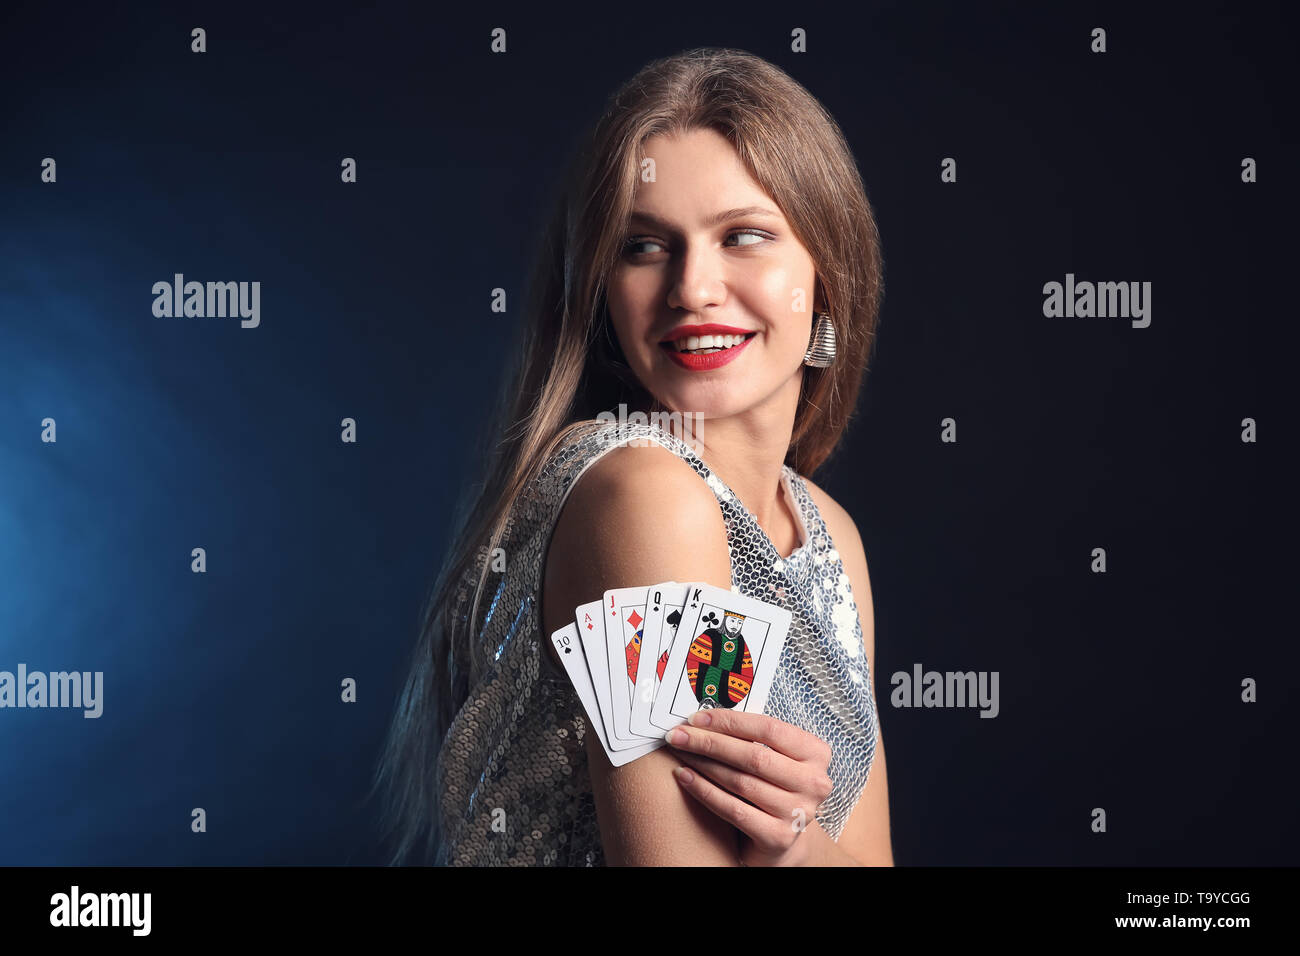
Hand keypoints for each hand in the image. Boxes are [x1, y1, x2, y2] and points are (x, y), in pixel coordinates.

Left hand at [667, 708, 833, 865]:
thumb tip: (704, 718)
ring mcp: (798, 812)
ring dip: (703, 765)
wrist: (780, 839)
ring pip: (740, 782)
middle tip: (679, 735)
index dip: (729, 721)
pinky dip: (704, 791)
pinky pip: (733, 809)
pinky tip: (685, 777)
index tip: (697, 718)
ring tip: (680, 754)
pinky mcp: (778, 837)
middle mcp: (814, 782)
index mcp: (816, 753)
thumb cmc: (771, 787)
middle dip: (710, 742)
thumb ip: (750, 738)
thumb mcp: (772, 758)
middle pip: (753, 756)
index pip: (769, 728)